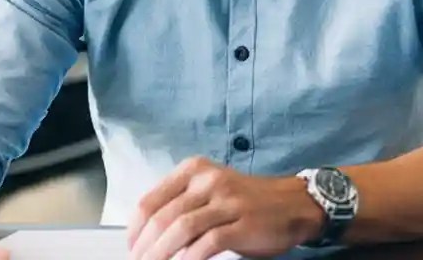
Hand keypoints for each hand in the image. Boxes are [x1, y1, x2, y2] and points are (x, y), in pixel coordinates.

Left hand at [126, 157, 323, 259]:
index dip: (135, 228)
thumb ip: (182, 205)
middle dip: (145, 246)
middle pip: (163, 217)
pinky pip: (207, 243)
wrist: (292, 204)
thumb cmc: (246, 201)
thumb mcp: (210, 191)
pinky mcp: (242, 223)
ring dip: (161, 253)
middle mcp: (208, 181)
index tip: (130, 245)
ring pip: (181, 229)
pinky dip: (189, 258)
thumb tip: (150, 234)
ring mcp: (226, 201)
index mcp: (194, 170)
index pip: (151, 200)